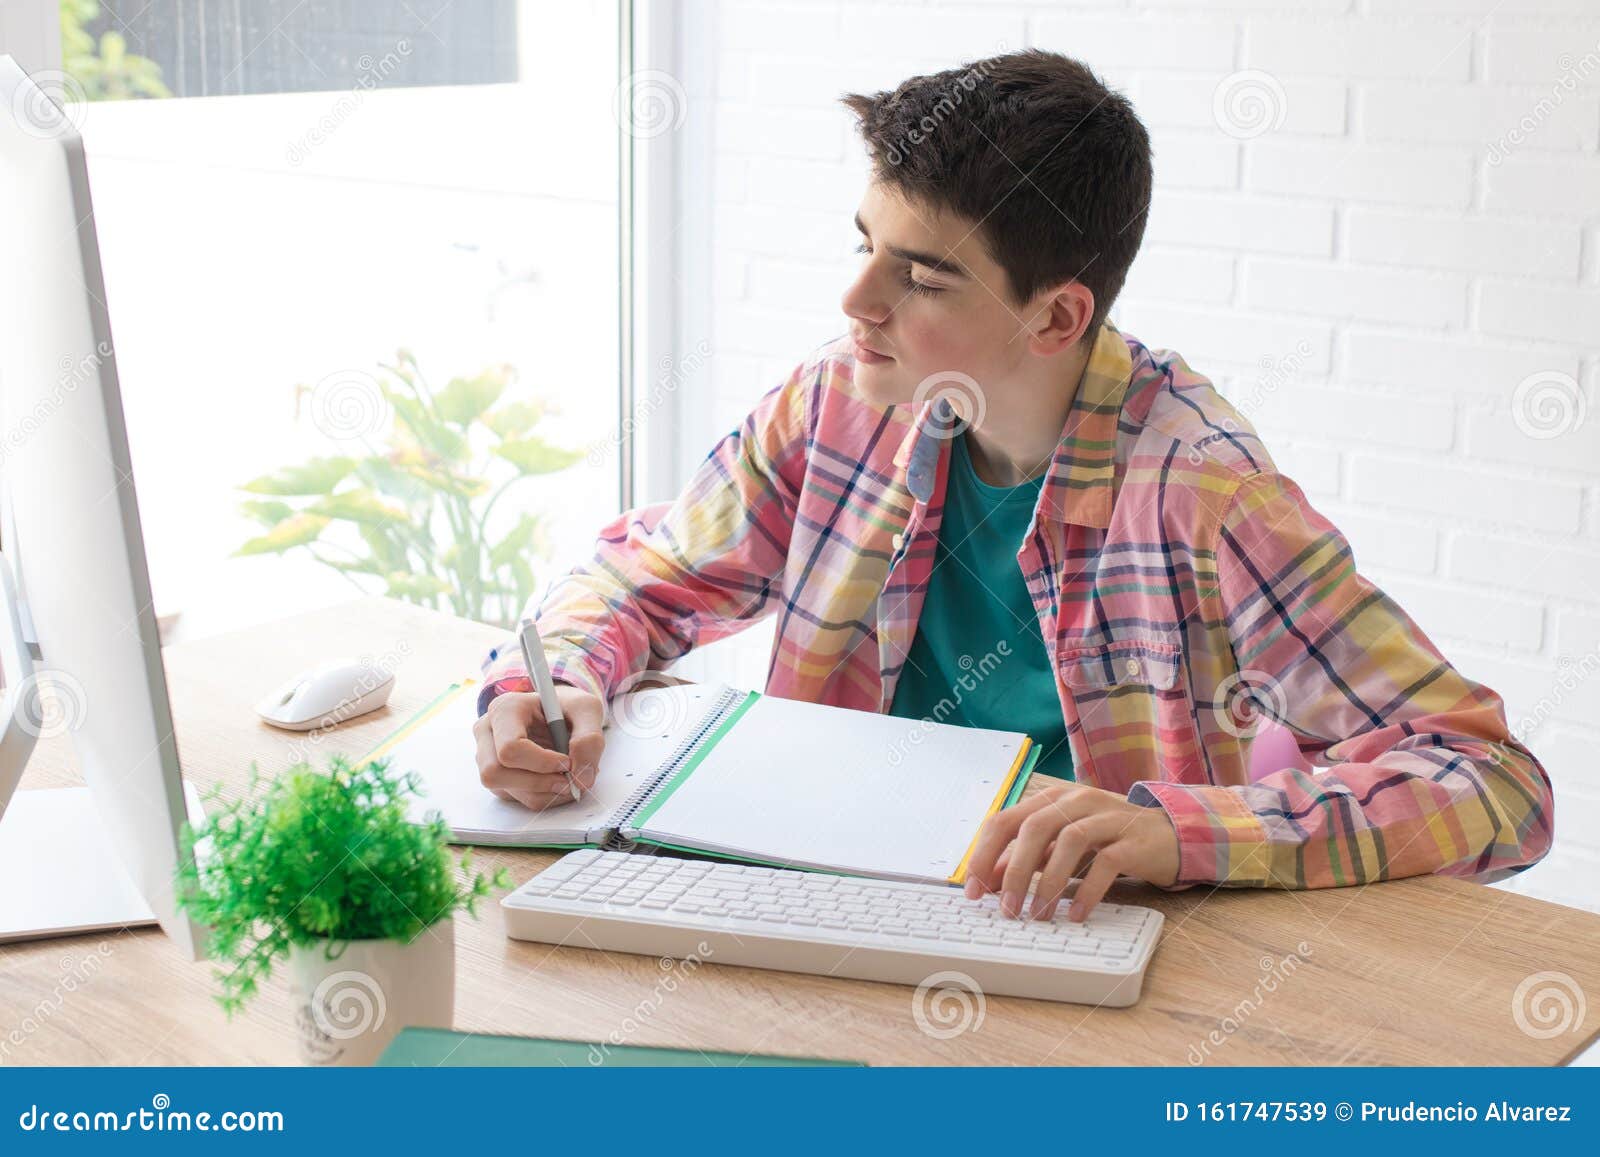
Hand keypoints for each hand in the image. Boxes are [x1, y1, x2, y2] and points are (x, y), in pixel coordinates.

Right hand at [473, 686, 604, 809]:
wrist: (561, 714)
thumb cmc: (568, 707)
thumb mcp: (586, 709)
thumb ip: (589, 738)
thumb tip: (581, 776)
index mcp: (505, 709)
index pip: (510, 747)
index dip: (542, 762)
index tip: (567, 761)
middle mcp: (488, 733)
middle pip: (496, 773)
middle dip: (540, 782)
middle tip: (569, 777)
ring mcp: (488, 757)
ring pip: (508, 790)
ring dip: (546, 791)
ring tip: (569, 777)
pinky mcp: (500, 778)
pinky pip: (519, 798)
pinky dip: (546, 796)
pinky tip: (560, 780)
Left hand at [963, 783, 1179, 921]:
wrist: (1169, 834)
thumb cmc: (1109, 839)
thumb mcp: (1063, 846)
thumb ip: (1030, 856)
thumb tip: (991, 877)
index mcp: (1052, 799)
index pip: (1005, 820)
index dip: (984, 854)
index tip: (973, 890)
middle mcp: (1076, 801)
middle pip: (1034, 828)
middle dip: (1015, 872)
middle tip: (1006, 909)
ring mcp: (1107, 817)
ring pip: (1069, 841)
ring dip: (1048, 883)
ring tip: (1038, 915)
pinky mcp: (1134, 839)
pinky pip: (1107, 862)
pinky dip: (1088, 890)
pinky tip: (1075, 913)